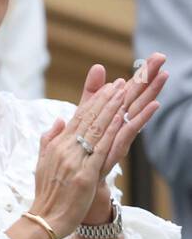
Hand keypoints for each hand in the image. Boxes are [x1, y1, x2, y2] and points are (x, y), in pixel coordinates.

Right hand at [30, 79, 131, 237]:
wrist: (46, 219)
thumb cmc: (47, 195)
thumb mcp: (42, 164)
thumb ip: (49, 140)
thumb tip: (59, 120)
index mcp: (55, 146)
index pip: (76, 118)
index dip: (93, 102)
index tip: (106, 88)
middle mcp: (64, 150)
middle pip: (87, 120)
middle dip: (104, 100)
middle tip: (118, 84)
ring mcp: (74, 161)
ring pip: (95, 129)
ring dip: (110, 109)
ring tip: (122, 93)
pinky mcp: (85, 174)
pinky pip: (100, 148)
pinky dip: (111, 131)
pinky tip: (120, 118)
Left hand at [73, 53, 167, 182]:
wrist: (75, 183)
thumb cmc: (81, 149)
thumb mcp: (82, 115)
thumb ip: (92, 92)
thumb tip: (98, 67)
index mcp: (112, 113)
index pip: (129, 89)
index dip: (141, 73)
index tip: (155, 55)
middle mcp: (119, 122)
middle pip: (137, 95)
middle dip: (149, 76)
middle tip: (162, 56)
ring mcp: (119, 135)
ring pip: (137, 109)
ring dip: (151, 92)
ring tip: (164, 74)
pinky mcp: (115, 149)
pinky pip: (129, 130)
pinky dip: (141, 117)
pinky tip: (154, 104)